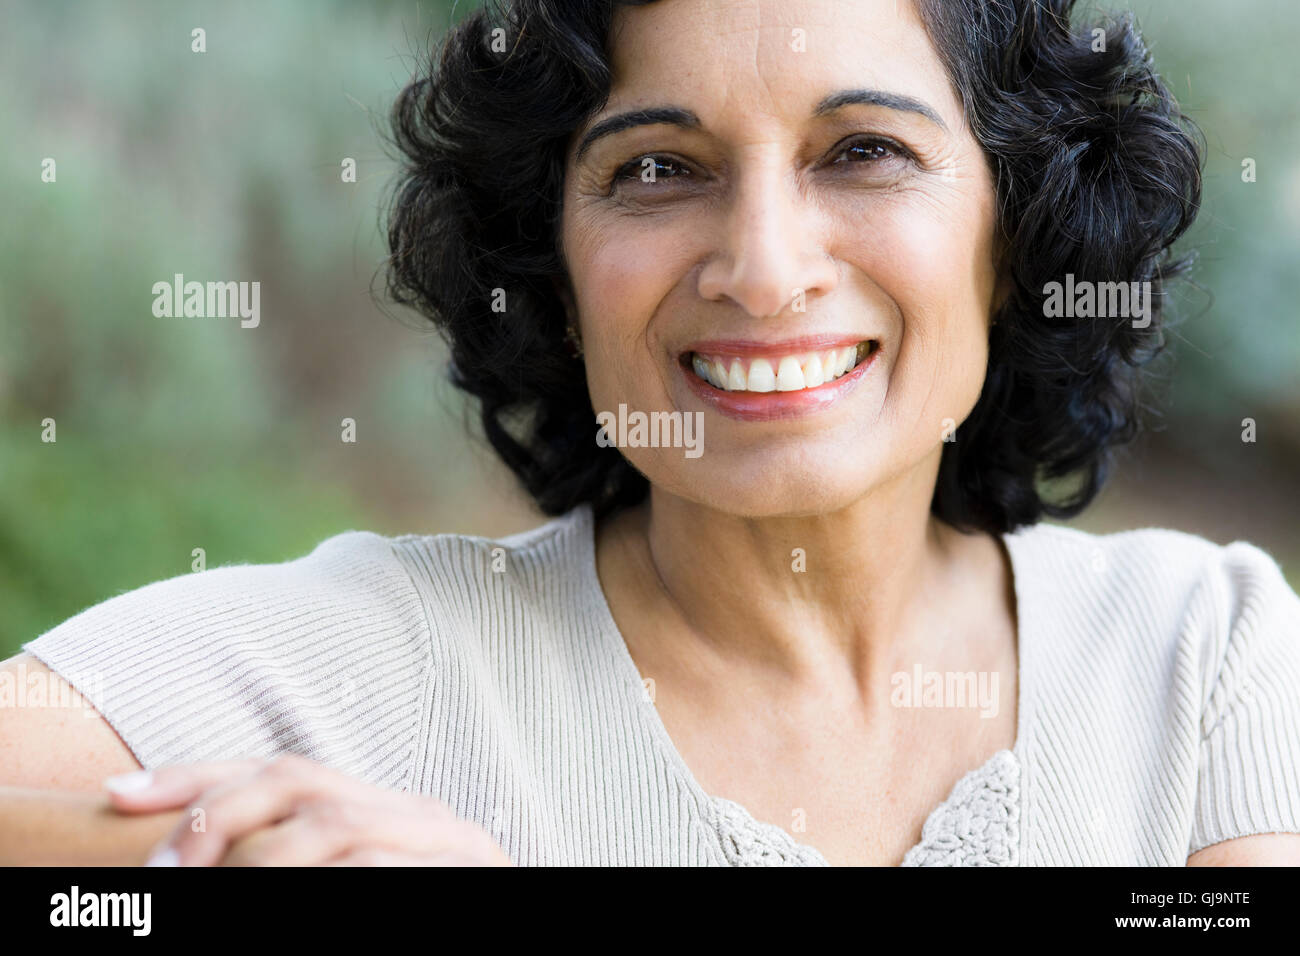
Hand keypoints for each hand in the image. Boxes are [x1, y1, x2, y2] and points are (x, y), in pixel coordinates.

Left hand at [105, 754, 513, 865]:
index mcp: (379, 811)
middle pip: (301, 776)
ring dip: (257, 862)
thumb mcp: (361, 880)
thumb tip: (207, 855)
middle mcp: (412, 814)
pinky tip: (275, 893)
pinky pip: (378, 870)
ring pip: (333, 826)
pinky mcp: (464, 873)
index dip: (197, 777)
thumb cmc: (429, 903)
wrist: (536, 929)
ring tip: (198, 893)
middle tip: (157, 869)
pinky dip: (319, 884)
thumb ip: (311, 859)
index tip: (117, 794)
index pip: (281, 769)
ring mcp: (444, 843)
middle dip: (217, 810)